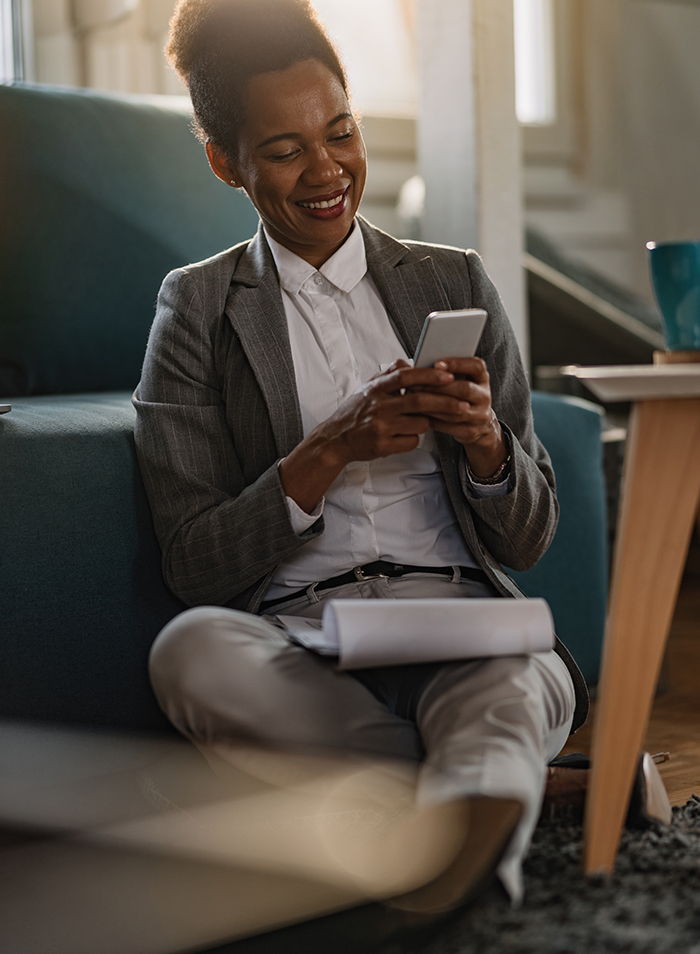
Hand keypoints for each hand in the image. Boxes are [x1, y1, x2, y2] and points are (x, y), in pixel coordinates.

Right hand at [279, 360, 467, 511]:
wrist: (335, 439)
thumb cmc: (356, 411)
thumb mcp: (367, 388)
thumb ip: (388, 375)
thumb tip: (407, 361)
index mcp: (377, 388)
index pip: (406, 377)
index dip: (429, 375)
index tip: (449, 375)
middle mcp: (378, 406)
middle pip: (419, 401)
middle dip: (445, 402)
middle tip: (464, 404)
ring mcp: (380, 427)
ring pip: (420, 423)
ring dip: (427, 422)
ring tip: (421, 421)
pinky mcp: (382, 446)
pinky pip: (411, 441)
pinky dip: (414, 438)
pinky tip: (403, 436)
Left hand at [417, 357, 507, 478]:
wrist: (476, 424)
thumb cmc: (459, 397)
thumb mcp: (456, 380)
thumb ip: (436, 371)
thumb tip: (403, 363)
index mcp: (481, 378)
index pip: (476, 366)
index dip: (457, 364)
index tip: (436, 364)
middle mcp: (484, 396)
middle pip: (465, 389)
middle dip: (438, 387)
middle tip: (416, 385)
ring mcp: (480, 415)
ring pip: (456, 410)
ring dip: (433, 405)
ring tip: (415, 401)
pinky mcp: (471, 431)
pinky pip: (450, 426)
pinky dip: (434, 420)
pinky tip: (421, 415)